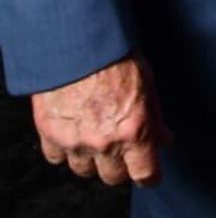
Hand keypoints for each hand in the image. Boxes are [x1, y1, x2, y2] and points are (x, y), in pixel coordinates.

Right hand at [31, 55, 169, 185]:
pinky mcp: (49, 134)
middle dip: (121, 166)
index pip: (145, 174)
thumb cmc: (116, 55)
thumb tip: (164, 139)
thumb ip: (155, 117)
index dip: (150, 176)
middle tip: (122, 149)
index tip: (150, 175)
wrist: (77, 40)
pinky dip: (64, 150)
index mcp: (133, 130)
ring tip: (96, 136)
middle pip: (113, 178)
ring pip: (84, 170)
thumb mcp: (148, 82)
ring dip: (92, 159)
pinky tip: (72, 133)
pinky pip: (57, 158)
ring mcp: (74, 141)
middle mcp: (104, 142)